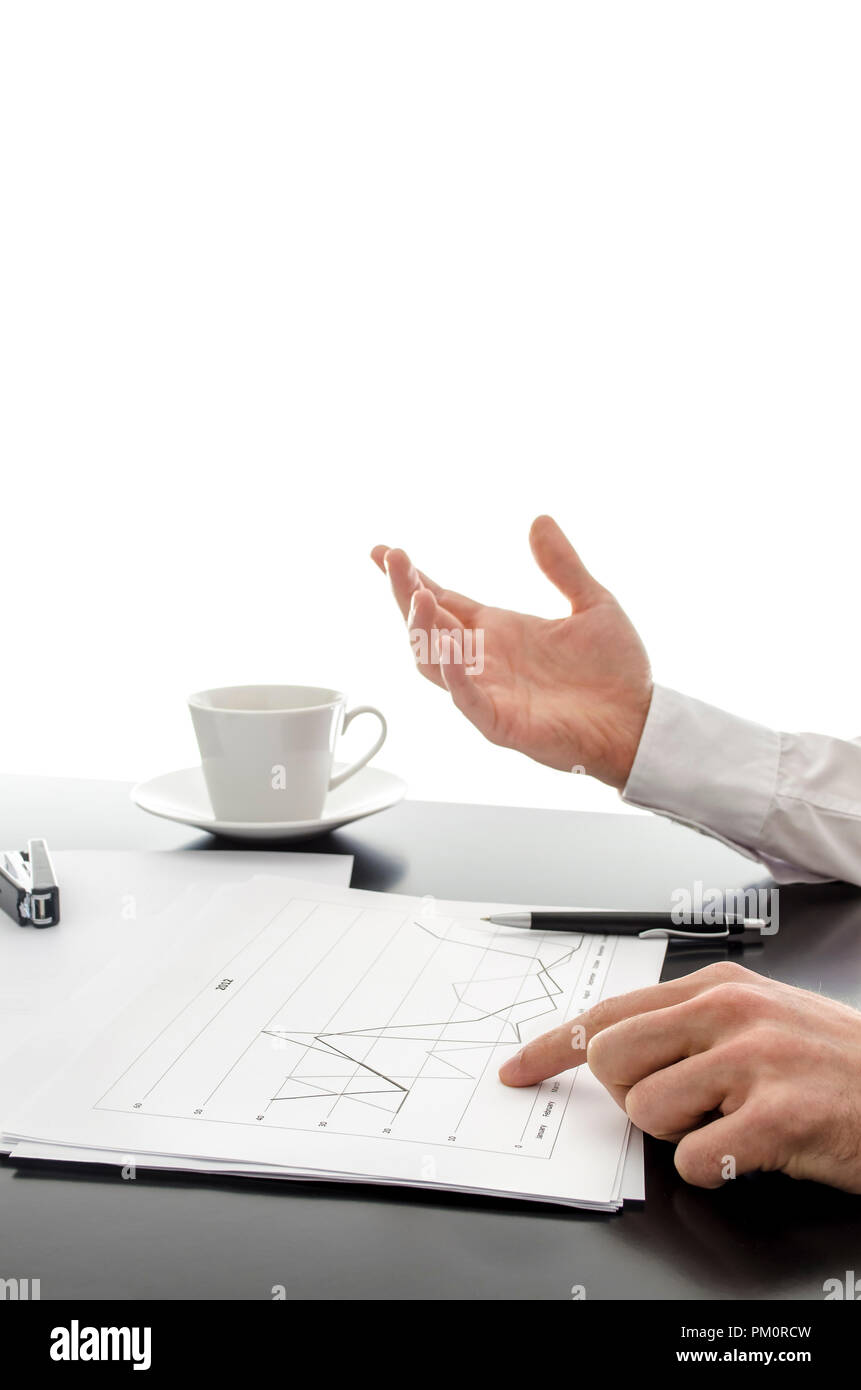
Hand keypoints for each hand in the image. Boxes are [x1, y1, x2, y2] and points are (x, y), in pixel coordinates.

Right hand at [370, 515, 652, 788]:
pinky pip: (466, 699)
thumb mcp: (592, 604)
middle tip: (392, 560)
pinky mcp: (501, 721)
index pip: (441, 600)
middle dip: (404, 592)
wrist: (641, 722)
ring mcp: (488, 691)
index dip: (411, 577)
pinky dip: (453, 674)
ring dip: (420, 629)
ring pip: (432, 661)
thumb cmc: (617, 674)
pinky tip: (448, 646)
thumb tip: (540, 520)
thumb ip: (562, 566)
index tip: (383, 551)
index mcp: (497, 631)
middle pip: (426, 625)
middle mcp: (484, 659)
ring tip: (418, 596)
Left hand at [499, 961, 860, 1191]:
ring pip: (646, 1112)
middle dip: (629, 1099)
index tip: (518, 1070)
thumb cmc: (831, 1065)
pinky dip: (715, 1171)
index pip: (608, 1011)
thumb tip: (612, 1054)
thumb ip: (687, 1027)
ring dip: (679, 1136)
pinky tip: (752, 1152)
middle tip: (682, 1108)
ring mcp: (755, 1061)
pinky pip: (695, 1160)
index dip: (552, 1047)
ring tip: (731, 1125)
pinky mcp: (778, 1117)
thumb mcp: (759, 1020)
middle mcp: (731, 1013)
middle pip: (611, 1060)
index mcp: (718, 986)